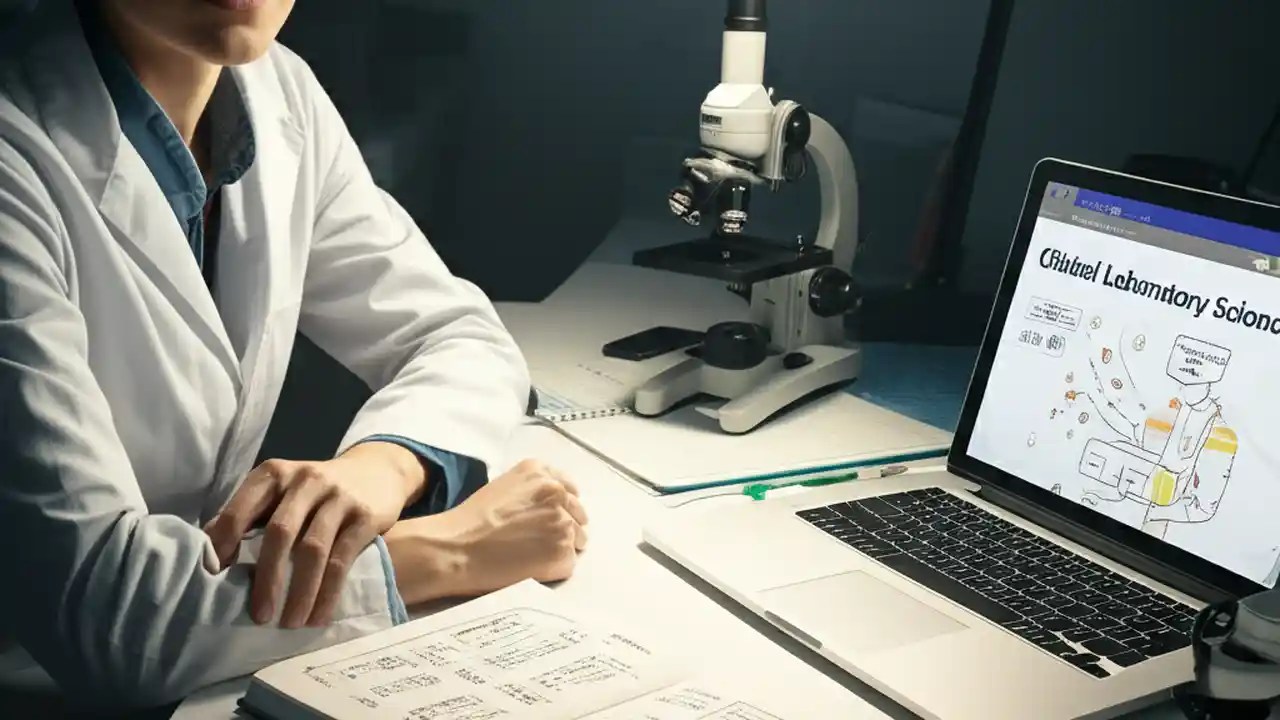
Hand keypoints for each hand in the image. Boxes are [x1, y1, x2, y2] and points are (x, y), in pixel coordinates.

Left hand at [204, 443, 425, 627]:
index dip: (225, 546)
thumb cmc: (315, 491)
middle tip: (259, 616)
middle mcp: (304, 480)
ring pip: (313, 550)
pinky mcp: (364, 516)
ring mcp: (337, 497)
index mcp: (273, 475)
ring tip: (290, 623)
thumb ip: (249, 514)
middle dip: (267, 579)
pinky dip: (328, 593)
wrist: (376, 471)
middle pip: (280, 533)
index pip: (241, 511)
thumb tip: (208, 553)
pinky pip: (343, 560)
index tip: (215, 581)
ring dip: (300, 592)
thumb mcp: (280, 490)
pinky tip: (318, 616)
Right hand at [386, 459, 587, 604]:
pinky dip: (554, 569)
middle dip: (564, 528)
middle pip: (578, 515)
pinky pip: (568, 564)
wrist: (455, 547)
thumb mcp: (503, 487)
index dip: (562, 507)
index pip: (570, 489)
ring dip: (560, 548)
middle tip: (539, 543)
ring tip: (531, 556)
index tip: (551, 519)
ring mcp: (563, 522)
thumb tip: (548, 508)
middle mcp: (557, 492)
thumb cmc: (469, 521)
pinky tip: (530, 568)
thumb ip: (531, 491)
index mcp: (541, 472)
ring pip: (577, 540)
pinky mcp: (562, 551)